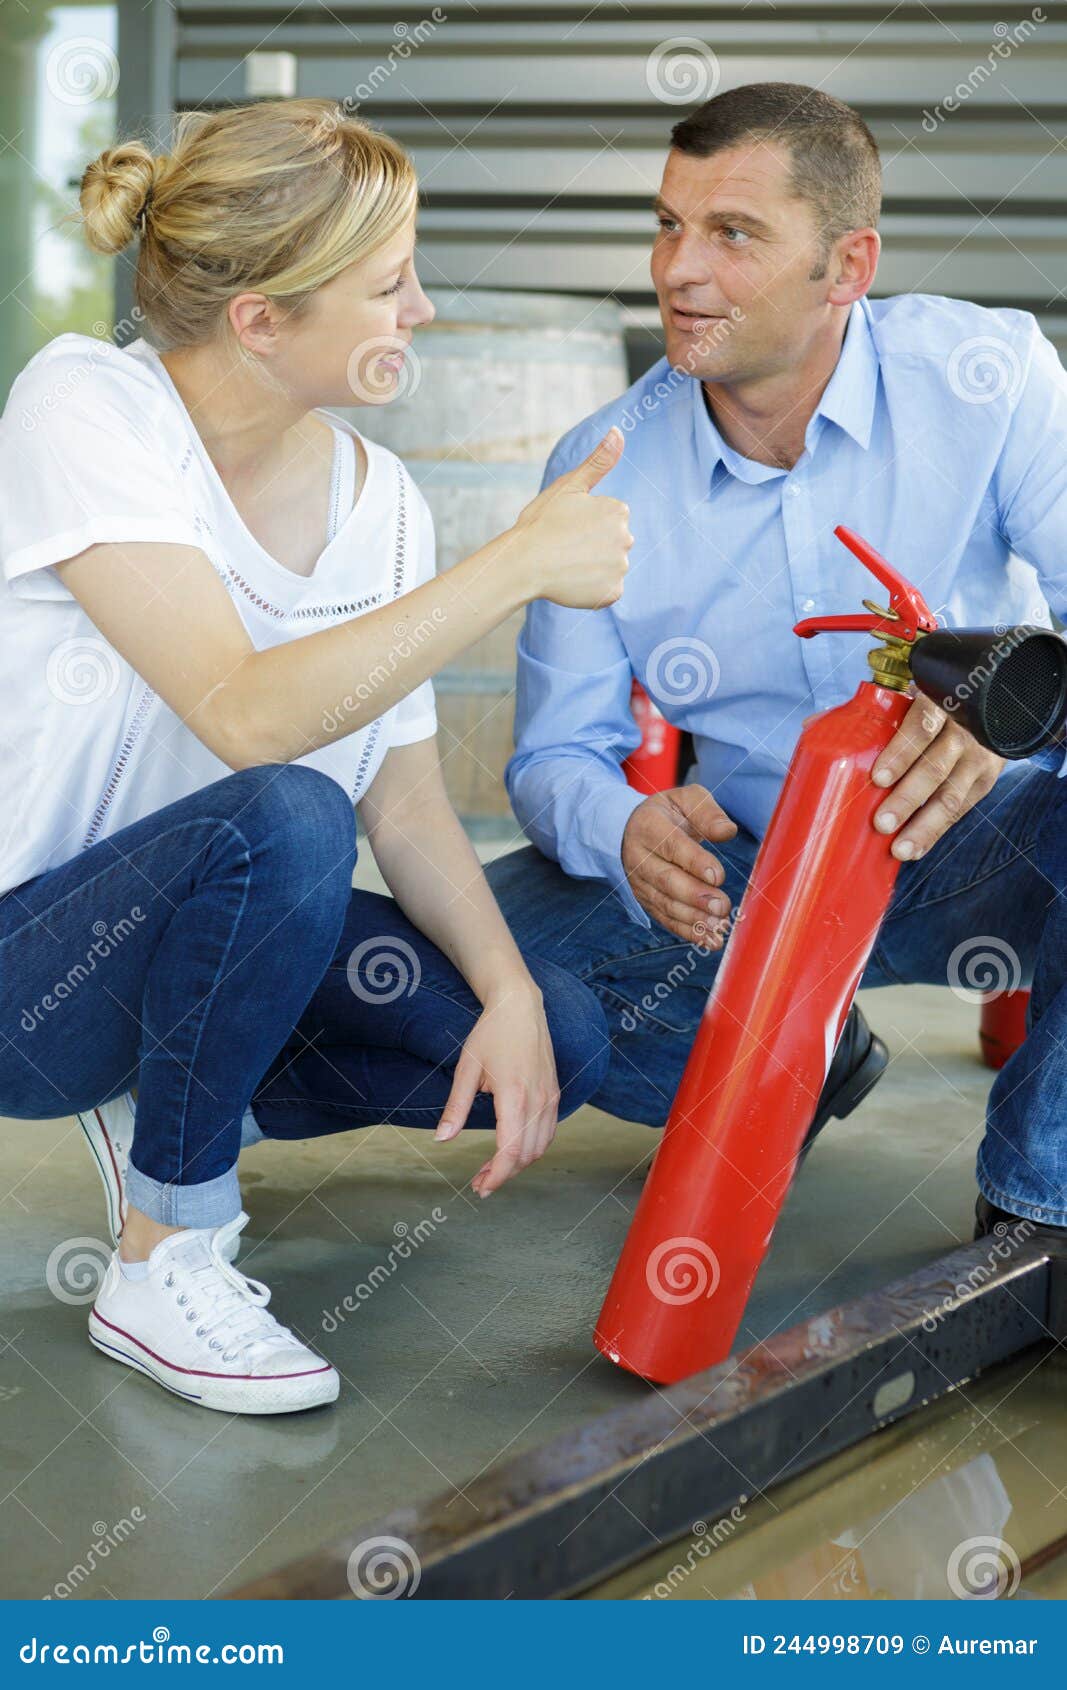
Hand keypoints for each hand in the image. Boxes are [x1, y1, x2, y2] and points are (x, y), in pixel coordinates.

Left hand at [433, 982, 560, 1196]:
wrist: (520, 1006)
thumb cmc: (491, 1034)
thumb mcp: (467, 1069)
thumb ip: (456, 1107)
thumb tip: (441, 1139)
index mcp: (515, 1096)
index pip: (510, 1152)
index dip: (496, 1176)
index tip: (480, 1187)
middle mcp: (539, 1100)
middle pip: (527, 1155)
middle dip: (504, 1175)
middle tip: (480, 1182)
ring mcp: (551, 1097)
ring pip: (541, 1147)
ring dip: (519, 1164)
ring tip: (494, 1169)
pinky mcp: (555, 1093)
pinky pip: (549, 1132)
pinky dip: (533, 1148)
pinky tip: (513, 1148)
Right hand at [509, 427, 632, 609]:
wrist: (523, 563)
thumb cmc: (541, 522)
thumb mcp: (569, 486)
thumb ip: (599, 461)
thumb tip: (619, 431)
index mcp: (618, 511)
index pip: (609, 520)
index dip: (585, 524)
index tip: (566, 527)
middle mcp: (626, 538)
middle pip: (612, 543)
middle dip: (593, 545)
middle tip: (564, 547)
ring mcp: (620, 567)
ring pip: (609, 567)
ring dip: (592, 567)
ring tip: (566, 564)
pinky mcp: (612, 593)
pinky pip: (608, 591)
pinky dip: (593, 589)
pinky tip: (573, 581)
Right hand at [621, 784, 737, 943]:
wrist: (631, 829)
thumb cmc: (669, 813)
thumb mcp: (686, 799)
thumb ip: (707, 812)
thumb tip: (727, 831)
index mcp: (649, 827)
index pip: (671, 846)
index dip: (694, 862)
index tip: (718, 876)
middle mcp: (639, 857)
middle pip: (666, 880)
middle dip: (695, 896)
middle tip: (722, 906)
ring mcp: (640, 883)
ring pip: (666, 904)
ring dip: (693, 919)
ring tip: (719, 928)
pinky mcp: (647, 901)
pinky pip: (666, 919)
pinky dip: (687, 932)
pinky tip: (709, 940)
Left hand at [870, 693, 1003, 858]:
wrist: (979, 702)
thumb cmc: (926, 703)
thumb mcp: (905, 698)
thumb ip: (865, 713)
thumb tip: (811, 726)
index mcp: (939, 701)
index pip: (922, 726)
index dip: (902, 753)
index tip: (879, 778)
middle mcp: (964, 728)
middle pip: (936, 766)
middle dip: (908, 798)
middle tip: (881, 823)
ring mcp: (979, 755)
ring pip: (953, 794)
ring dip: (925, 826)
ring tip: (901, 849)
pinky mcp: (986, 778)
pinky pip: (962, 809)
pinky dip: (936, 832)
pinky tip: (917, 848)